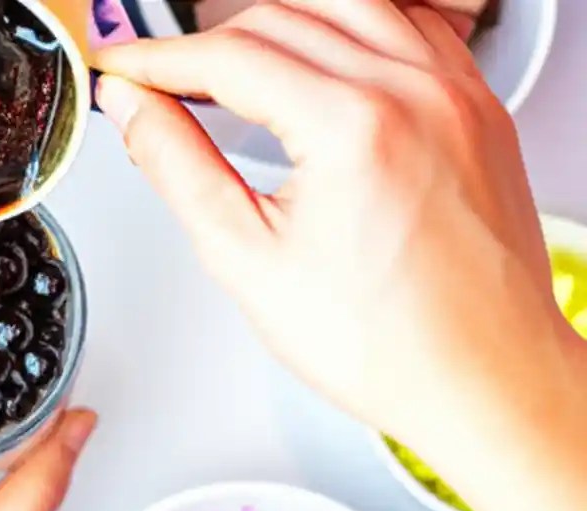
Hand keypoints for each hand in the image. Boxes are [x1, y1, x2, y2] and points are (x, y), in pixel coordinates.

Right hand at [95, 0, 586, 510]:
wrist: (482, 379)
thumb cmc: (386, 342)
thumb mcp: (247, 258)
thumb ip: (178, 166)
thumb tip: (133, 109)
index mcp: (352, 126)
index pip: (227, 57)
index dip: (156, 58)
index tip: (122, 70)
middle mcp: (414, 91)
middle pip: (280, 19)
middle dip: (205, 44)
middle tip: (160, 81)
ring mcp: (456, 91)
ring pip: (345, 4)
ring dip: (275, 24)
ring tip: (229, 67)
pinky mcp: (478, 104)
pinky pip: (410, 23)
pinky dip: (352, 23)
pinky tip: (321, 53)